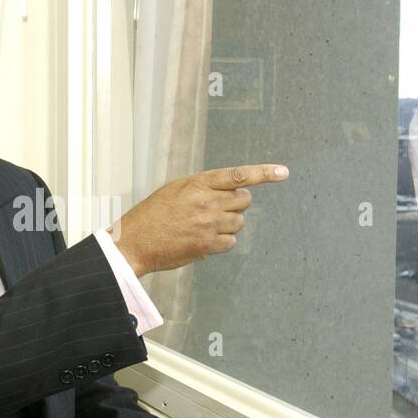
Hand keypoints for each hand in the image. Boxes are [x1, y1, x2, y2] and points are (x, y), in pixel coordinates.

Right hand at [107, 164, 288, 276]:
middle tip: (219, 208)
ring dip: (228, 224)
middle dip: (237, 204)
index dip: (263, 173)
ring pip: (238, 222)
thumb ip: (203, 187)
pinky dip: (222, 242)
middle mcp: (206, 202)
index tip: (283, 172)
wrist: (135, 242)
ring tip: (204, 225)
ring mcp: (208, 225)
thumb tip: (231, 191)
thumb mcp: (175, 190)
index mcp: (198, 183)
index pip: (238, 175)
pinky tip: (203, 239)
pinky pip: (230, 242)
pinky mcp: (207, 245)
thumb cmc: (153, 214)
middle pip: (244, 200)